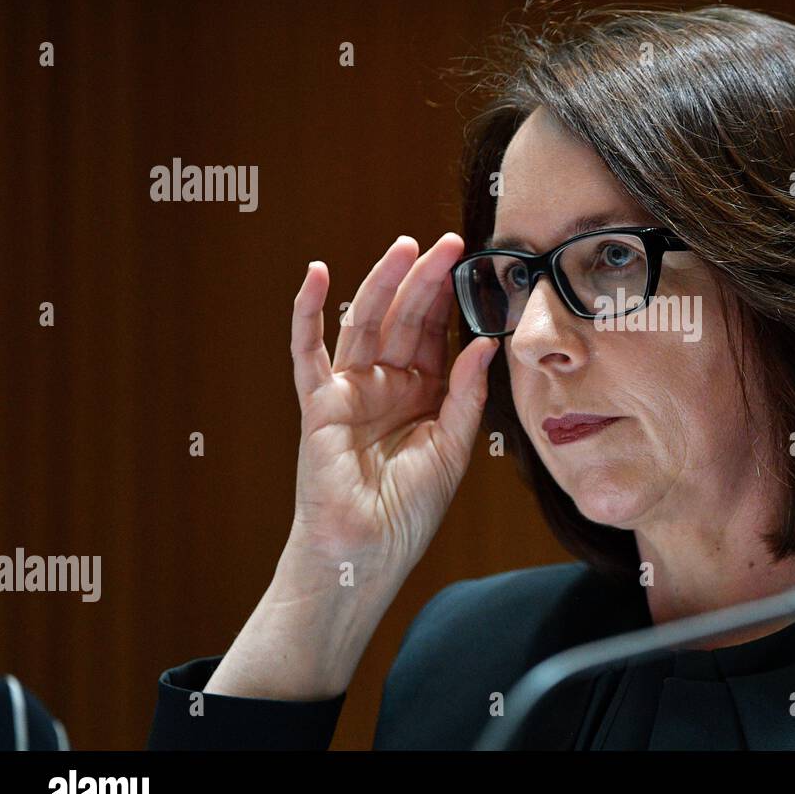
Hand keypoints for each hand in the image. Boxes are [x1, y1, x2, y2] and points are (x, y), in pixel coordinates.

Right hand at [287, 234, 497, 577]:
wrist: (368, 550)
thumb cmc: (410, 509)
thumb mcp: (453, 447)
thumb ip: (467, 394)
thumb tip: (486, 343)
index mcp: (422, 394)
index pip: (437, 335)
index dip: (453, 300)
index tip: (475, 264)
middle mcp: (387, 384)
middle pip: (406, 319)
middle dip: (426, 279)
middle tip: (449, 242)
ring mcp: (351, 389)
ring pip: (366, 322)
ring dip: (384, 282)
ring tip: (406, 246)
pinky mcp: (319, 401)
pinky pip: (308, 351)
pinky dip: (308, 312)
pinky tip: (317, 275)